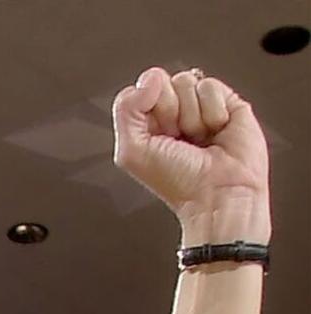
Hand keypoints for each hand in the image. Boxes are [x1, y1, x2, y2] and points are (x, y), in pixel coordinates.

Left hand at [112, 67, 270, 241]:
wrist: (218, 194)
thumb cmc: (178, 183)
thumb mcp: (131, 152)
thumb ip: (126, 109)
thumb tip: (150, 79)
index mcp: (148, 124)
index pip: (140, 89)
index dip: (146, 108)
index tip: (156, 135)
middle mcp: (173, 113)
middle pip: (163, 81)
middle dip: (169, 112)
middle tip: (178, 138)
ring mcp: (200, 106)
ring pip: (186, 81)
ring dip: (191, 115)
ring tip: (199, 139)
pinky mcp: (226, 101)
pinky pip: (210, 86)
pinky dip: (212, 111)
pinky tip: (216, 131)